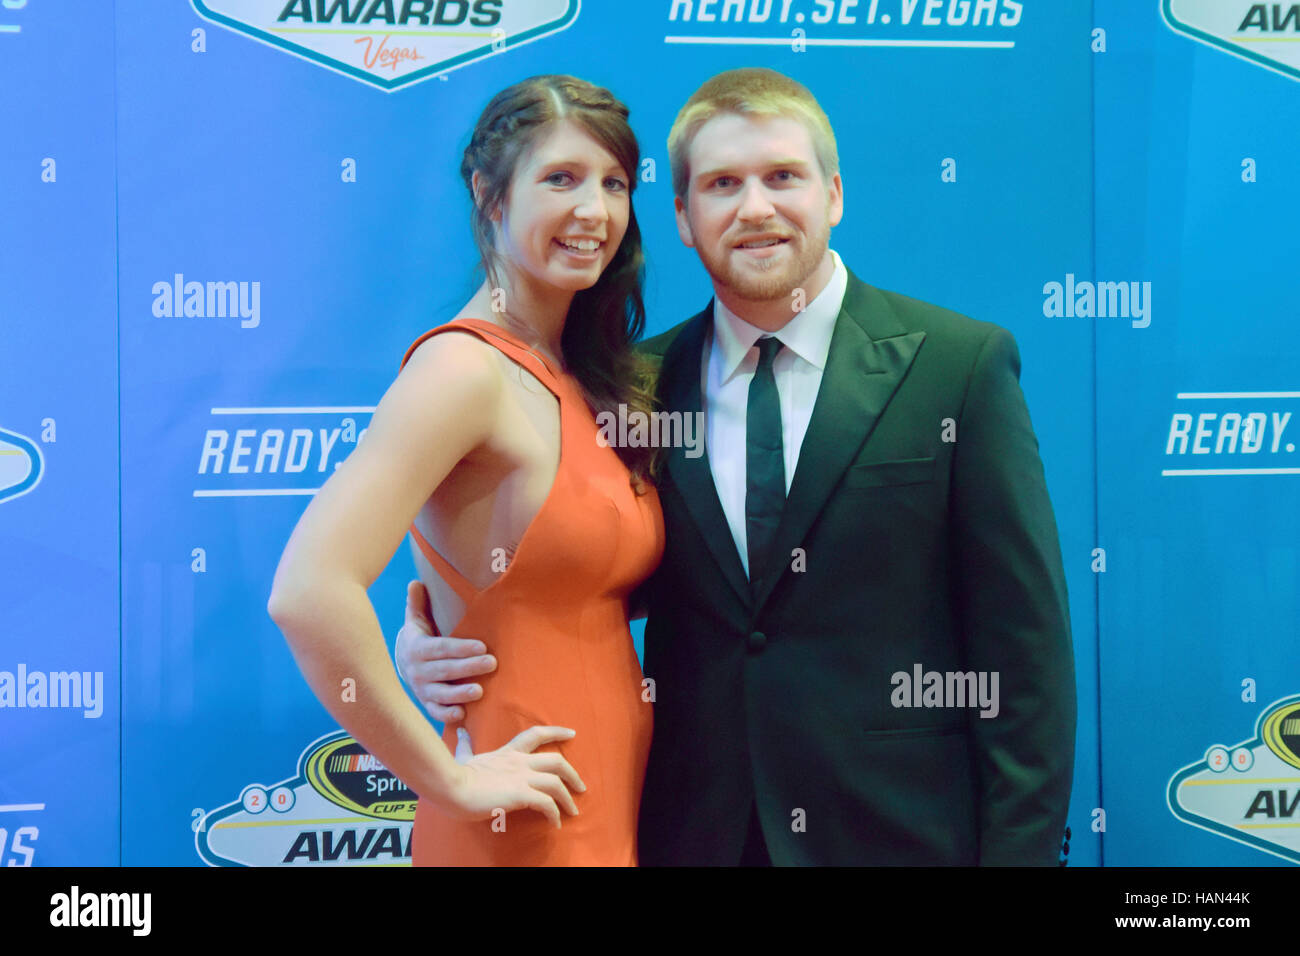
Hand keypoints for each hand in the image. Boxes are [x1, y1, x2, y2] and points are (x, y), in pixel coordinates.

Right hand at [395, 580, 497, 722]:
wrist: (402, 663)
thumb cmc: (418, 638)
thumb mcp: (415, 620)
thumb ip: (417, 603)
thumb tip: (416, 581)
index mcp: (418, 648)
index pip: (442, 648)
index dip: (461, 648)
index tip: (482, 646)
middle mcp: (418, 670)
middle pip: (445, 670)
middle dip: (469, 667)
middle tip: (492, 663)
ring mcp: (422, 689)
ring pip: (440, 693)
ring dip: (460, 694)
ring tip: (480, 691)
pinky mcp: (426, 703)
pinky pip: (435, 712)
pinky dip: (447, 715)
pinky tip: (463, 714)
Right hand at [446, 725, 586, 827]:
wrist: (450, 786)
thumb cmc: (454, 774)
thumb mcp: (463, 755)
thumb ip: (465, 745)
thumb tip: (460, 732)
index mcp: (508, 752)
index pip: (536, 735)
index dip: (557, 732)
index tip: (572, 733)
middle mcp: (519, 762)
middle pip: (557, 761)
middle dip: (573, 774)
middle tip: (581, 787)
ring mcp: (521, 777)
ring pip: (556, 783)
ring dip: (568, 799)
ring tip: (573, 811)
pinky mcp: (520, 794)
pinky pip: (546, 803)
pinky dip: (554, 814)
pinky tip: (555, 823)